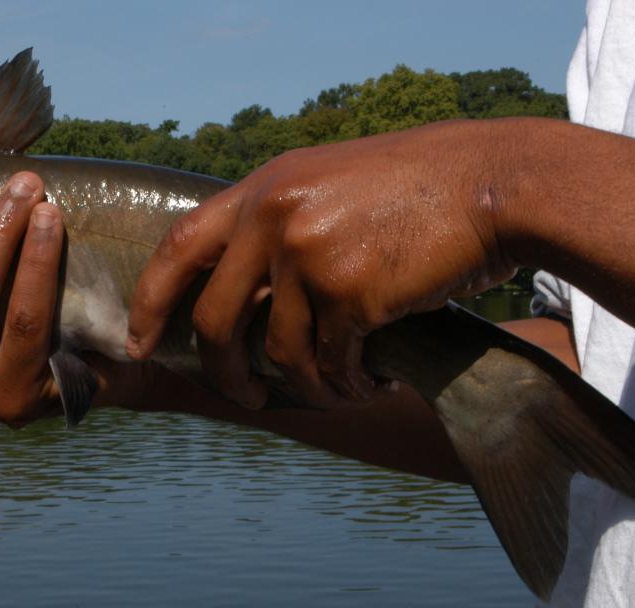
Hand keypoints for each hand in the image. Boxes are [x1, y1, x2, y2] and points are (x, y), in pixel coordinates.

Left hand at [126, 121, 516, 406]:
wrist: (496, 183)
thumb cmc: (422, 188)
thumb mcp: (332, 184)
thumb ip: (283, 221)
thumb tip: (248, 287)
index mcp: (264, 188)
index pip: (180, 247)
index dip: (151, 301)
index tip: (138, 342)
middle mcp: (274, 219)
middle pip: (214, 319)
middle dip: (224, 372)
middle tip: (246, 398)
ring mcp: (309, 255)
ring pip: (280, 353)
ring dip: (308, 386)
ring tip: (341, 390)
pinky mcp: (351, 292)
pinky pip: (332, 362)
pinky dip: (348, 384)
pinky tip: (373, 381)